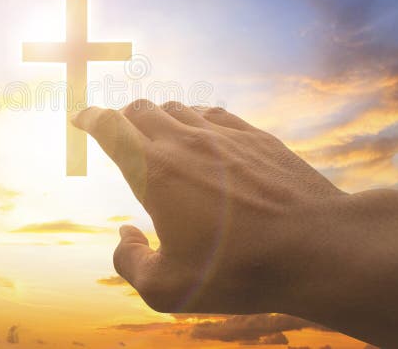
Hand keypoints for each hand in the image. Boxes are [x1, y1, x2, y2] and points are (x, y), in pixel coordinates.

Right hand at [72, 100, 344, 313]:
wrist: (317, 247)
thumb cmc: (239, 270)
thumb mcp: (168, 290)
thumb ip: (130, 263)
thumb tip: (124, 236)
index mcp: (154, 171)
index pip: (110, 127)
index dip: (90, 119)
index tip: (80, 118)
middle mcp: (184, 142)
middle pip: (140, 110)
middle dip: (121, 117)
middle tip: (118, 131)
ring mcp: (223, 135)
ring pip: (177, 108)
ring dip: (159, 118)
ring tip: (158, 137)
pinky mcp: (257, 137)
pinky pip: (214, 114)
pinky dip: (196, 120)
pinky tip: (203, 135)